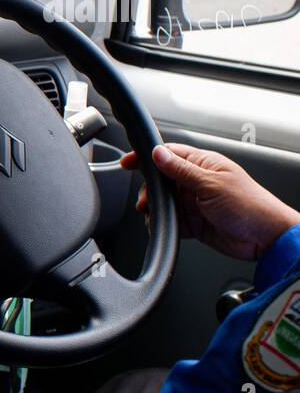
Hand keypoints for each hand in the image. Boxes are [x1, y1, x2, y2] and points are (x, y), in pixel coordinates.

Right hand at [120, 143, 299, 260]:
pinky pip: (169, 221)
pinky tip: (165, 227)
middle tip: (145, 201)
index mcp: (202, 164)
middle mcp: (196, 181)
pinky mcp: (193, 221)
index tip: (127, 163)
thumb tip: (157, 154)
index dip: (146, 157)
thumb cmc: (250, 205)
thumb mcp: (211, 183)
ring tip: (154, 216)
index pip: (168, 154)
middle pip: (159, 180)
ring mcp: (193, 202)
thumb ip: (180, 170)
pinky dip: (163, 225)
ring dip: (155, 209)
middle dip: (148, 191)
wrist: (265, 238)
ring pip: (162, 202)